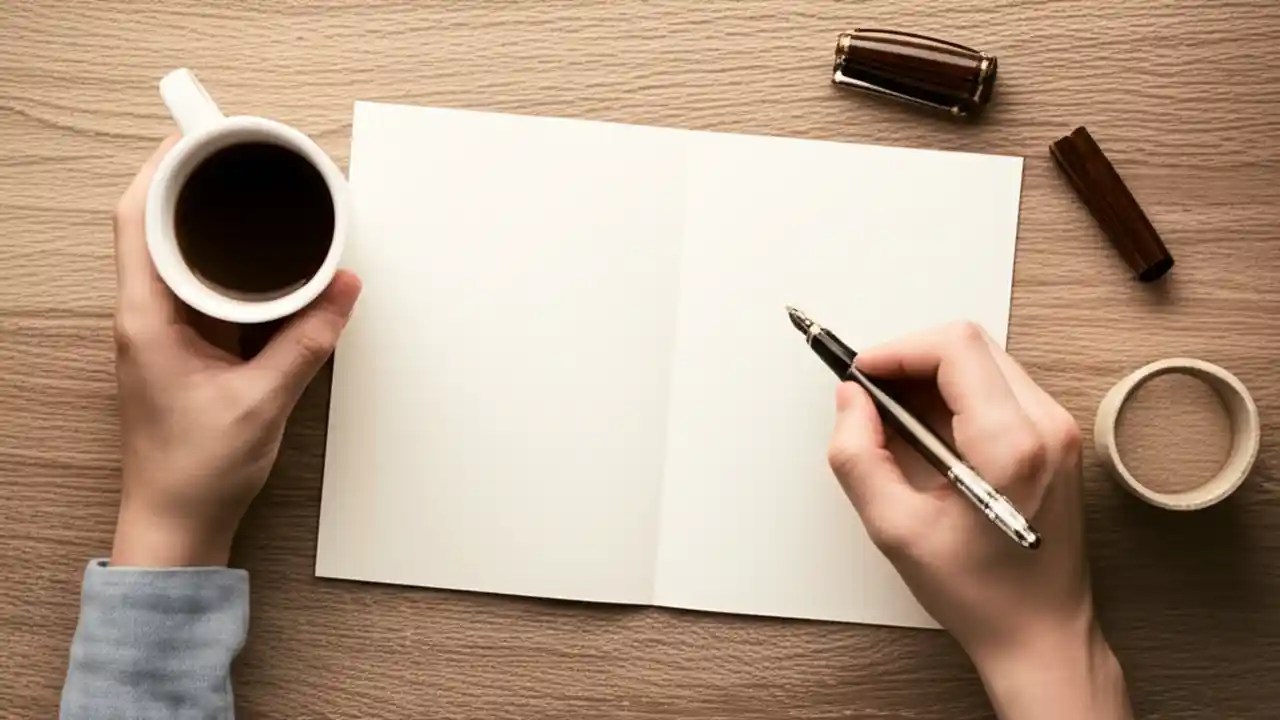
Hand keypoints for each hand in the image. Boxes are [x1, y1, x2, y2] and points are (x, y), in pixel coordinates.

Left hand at [109, 136, 361, 566]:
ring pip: (177, 252)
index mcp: (146, 318)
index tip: (199, 135)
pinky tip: (258, 255)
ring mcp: (162, 329)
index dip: (163, 167)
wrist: (176, 522)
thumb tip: (343, 286)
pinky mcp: (183, 345)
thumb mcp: (264, 401)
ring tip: (246, 188)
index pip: (138, 219)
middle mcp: (146, 315)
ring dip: (206, 217)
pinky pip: (201, 284)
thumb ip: (308, 340)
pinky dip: (224, 259)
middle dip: (190, 179)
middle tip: (233, 149)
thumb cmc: (196, 470)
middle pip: (154, 223)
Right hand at [827, 322, 1130, 719]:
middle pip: (969, 344)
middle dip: (910, 358)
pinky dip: (955, 393)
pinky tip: (927, 432)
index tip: (861, 374)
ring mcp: (1057, 430)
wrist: (1042, 635)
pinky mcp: (1055, 438)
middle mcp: (1045, 426)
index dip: (896, 350)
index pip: (954, 348)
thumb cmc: (982, 595)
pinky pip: (999, 386)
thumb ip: (859, 456)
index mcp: (1011, 446)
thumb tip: (850, 401)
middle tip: (870, 394)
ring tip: (894, 418)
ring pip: (984, 360)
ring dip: (931, 375)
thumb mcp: (895, 529)